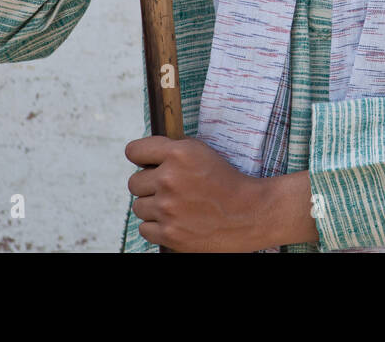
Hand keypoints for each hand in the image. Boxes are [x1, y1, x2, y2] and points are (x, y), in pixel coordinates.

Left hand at [124, 135, 272, 251]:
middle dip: (149, 185)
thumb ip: (173, 151)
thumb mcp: (203, 153)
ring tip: (177, 206)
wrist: (251, 213)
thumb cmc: (228, 181)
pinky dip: (157, 227)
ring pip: (138, 206)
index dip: (141, 157)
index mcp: (179, 154)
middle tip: (171, 188)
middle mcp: (169, 179)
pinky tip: (176, 221)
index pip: (134, 151)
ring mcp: (167, 208)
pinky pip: (144, 228)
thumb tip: (146, 157)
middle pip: (134, 182)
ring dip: (154, 207)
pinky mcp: (169, 233)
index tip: (148, 163)